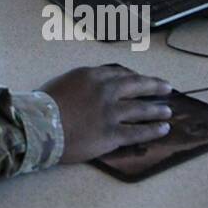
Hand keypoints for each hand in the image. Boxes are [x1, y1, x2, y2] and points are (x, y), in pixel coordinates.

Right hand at [40, 64, 172, 163]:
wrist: (40, 126)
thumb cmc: (44, 105)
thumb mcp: (63, 82)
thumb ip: (81, 83)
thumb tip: (90, 88)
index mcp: (91, 75)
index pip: (118, 73)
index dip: (132, 76)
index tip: (140, 79)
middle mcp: (105, 91)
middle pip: (136, 85)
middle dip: (153, 85)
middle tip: (166, 87)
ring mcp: (111, 112)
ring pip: (141, 109)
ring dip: (157, 110)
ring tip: (167, 111)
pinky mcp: (113, 133)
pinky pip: (138, 132)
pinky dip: (153, 130)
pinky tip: (163, 129)